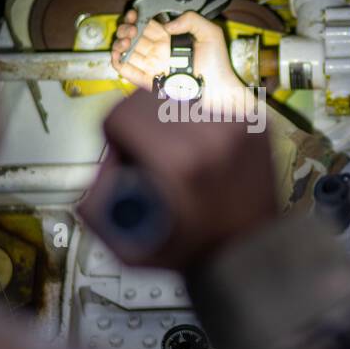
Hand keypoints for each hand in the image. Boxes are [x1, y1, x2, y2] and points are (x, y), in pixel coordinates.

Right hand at [78, 90, 277, 271]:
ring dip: (170, 119)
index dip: (115, 135)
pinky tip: (204, 152)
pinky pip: (210, 104)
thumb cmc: (198, 249)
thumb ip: (98, 207)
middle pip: (148, 97)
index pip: (122, 113)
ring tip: (178, 153)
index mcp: (178, 161)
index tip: (125, 152)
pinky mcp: (254, 123)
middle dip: (139, 122)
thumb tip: (94, 171)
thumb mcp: (131, 242)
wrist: (250, 253)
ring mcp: (237, 125)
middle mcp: (212, 135)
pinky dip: (200, 123)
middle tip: (148, 152)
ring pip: (179, 95)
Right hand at [111, 9, 247, 103]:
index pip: (147, 25)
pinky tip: (118, 56)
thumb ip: (190, 19)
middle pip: (133, 37)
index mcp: (170, 39)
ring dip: (120, 45)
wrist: (218, 88)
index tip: (133, 14)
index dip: (137, 18)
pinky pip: (129, 73)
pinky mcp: (149, 82)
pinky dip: (119, 64)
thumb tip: (167, 25)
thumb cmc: (217, 63)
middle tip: (130, 30)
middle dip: (126, 30)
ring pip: (127, 53)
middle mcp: (159, 52)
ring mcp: (152, 66)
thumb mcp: (210, 32)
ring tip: (126, 41)